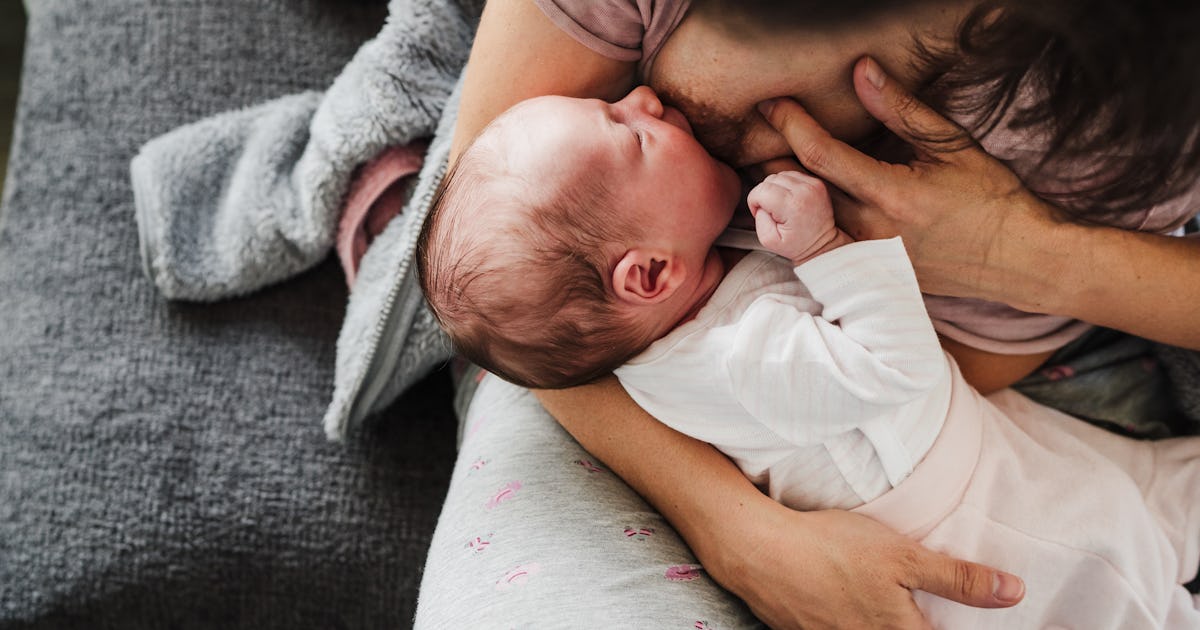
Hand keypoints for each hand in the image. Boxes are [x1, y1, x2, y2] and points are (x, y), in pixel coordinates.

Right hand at [707, 498, 1023, 628]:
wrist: (758, 551)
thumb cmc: (832, 549)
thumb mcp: (903, 556)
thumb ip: (958, 579)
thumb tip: (1014, 593)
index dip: (956, 628)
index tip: (965, 620)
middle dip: (913, 621)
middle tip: (917, 609)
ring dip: (874, 620)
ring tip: (871, 596)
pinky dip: (844, 619)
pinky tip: (839, 598)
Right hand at [747, 171, 851, 263]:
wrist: (822, 244)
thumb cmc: (796, 245)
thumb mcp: (769, 240)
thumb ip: (759, 219)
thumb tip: (761, 203)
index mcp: (792, 205)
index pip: (761, 190)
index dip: (754, 202)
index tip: (760, 213)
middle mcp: (804, 191)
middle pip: (769, 180)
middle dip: (765, 195)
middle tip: (772, 211)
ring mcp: (813, 185)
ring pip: (780, 175)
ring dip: (776, 188)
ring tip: (782, 205)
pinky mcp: (817, 182)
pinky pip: (792, 176)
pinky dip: (787, 185)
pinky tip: (790, 199)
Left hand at [756, 56, 1063, 305]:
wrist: (1017, 260)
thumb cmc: (990, 200)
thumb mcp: (950, 145)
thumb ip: (900, 110)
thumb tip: (861, 72)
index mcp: (890, 196)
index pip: (821, 156)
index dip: (791, 125)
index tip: (771, 103)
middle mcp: (870, 232)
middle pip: (801, 192)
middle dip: (775, 159)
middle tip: (761, 133)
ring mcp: (866, 258)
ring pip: (804, 222)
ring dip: (784, 192)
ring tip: (773, 163)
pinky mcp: (868, 273)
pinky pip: (820, 244)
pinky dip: (804, 220)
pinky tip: (800, 200)